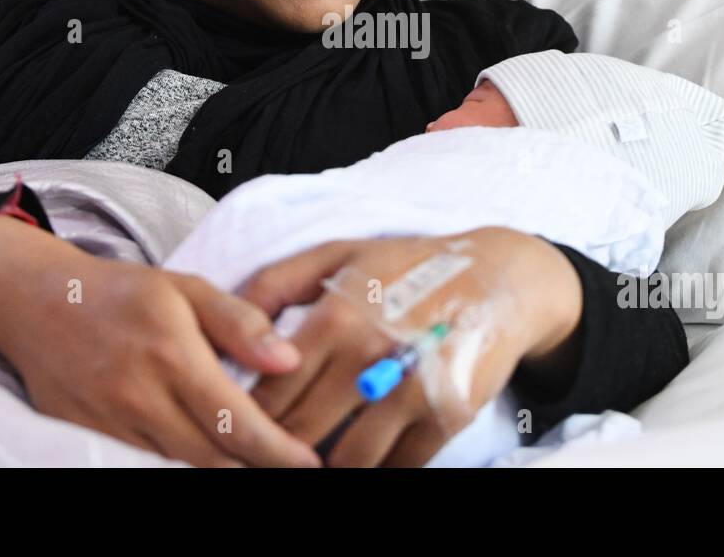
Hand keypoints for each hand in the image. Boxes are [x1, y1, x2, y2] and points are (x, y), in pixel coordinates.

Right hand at [0, 214, 321, 466]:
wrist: (36, 303)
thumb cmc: (122, 291)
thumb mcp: (187, 288)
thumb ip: (241, 322)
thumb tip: (289, 360)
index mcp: (172, 355)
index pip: (237, 422)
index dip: (278, 451)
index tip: (310, 462)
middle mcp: (141, 397)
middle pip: (213, 458)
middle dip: (257, 466)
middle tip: (293, 462)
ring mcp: (113, 423)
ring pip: (182, 464)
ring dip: (222, 465)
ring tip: (256, 457)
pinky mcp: (92, 436)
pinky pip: (150, 460)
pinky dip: (184, 459)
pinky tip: (209, 450)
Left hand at [238, 228, 582, 466]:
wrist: (499, 278)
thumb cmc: (408, 265)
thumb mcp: (340, 253)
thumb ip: (276, 284)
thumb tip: (225, 323)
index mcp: (335, 318)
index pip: (269, 392)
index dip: (246, 418)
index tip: (240, 426)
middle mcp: (370, 358)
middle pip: (300, 434)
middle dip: (276, 451)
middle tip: (268, 453)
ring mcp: (412, 392)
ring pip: (348, 462)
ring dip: (326, 467)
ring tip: (314, 458)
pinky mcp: (447, 418)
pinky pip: (399, 467)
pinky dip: (378, 469)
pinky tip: (366, 456)